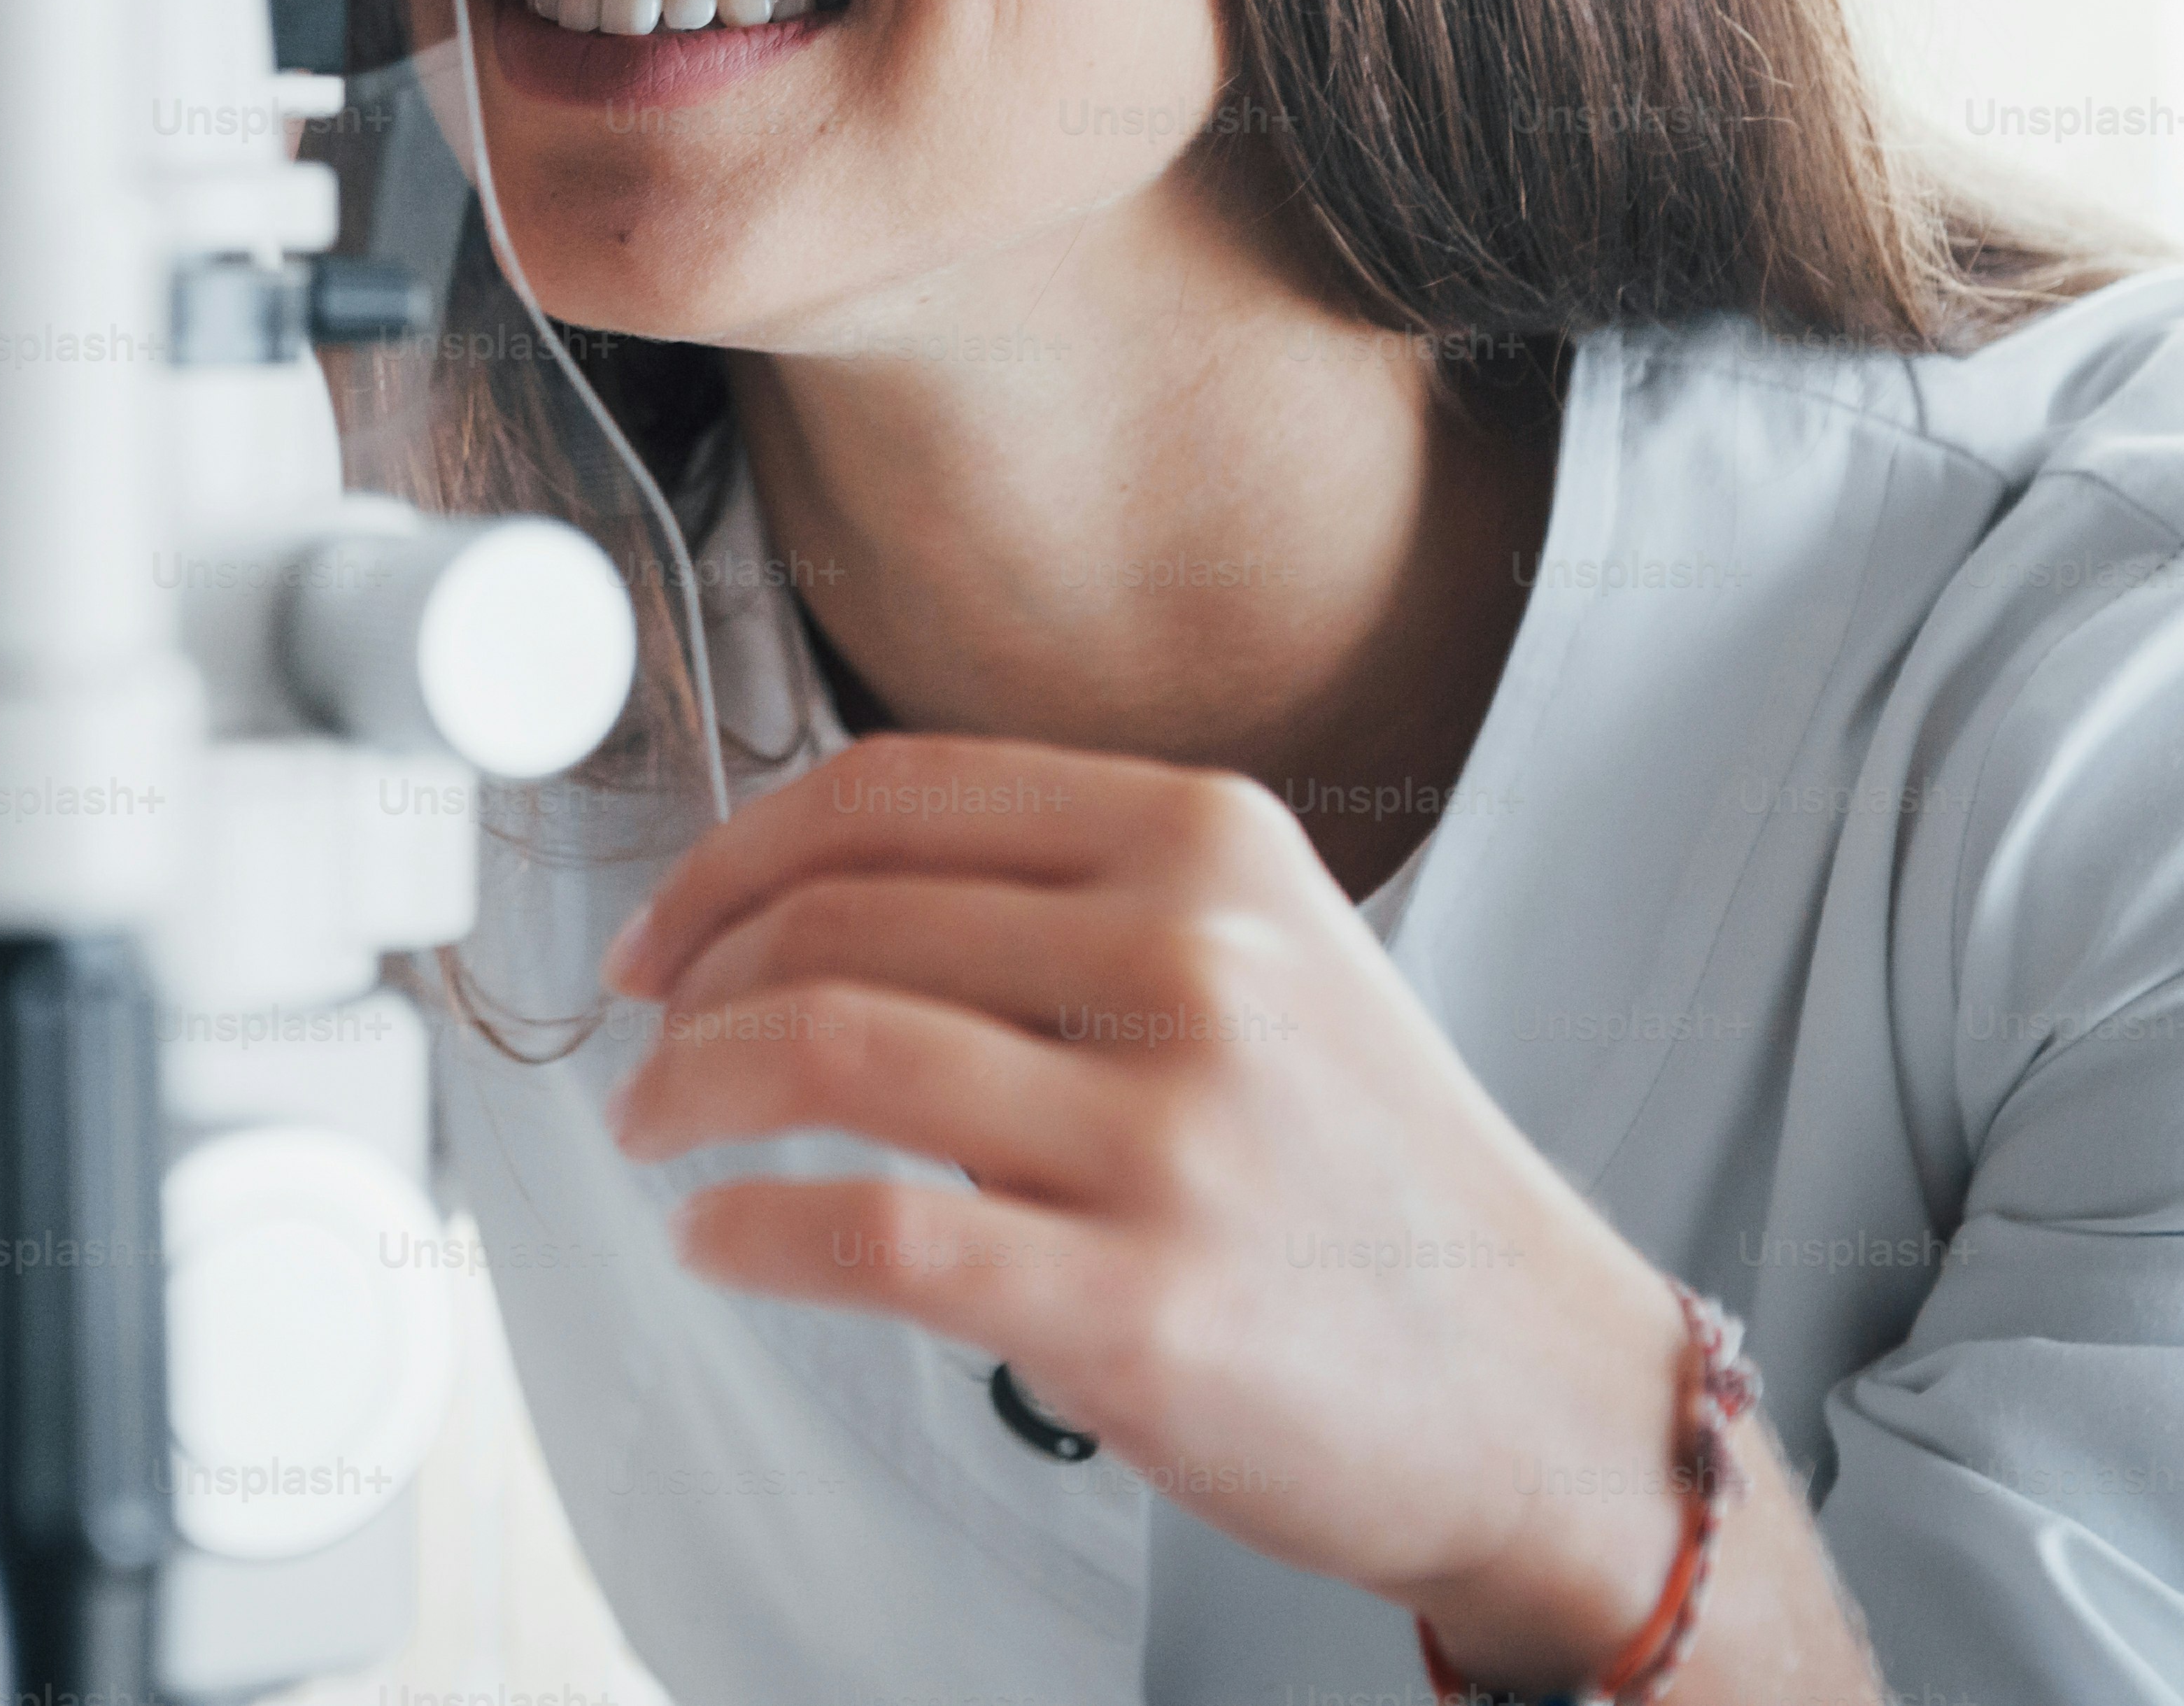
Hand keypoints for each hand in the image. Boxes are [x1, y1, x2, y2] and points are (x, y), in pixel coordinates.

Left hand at [597, 729, 1703, 1689]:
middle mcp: (1192, 955)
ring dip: (687, 1092)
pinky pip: (867, 1232)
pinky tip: (718, 1238)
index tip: (663, 928)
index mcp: (1208, 841)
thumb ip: (1071, 905)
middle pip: (836, 913)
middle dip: (690, 982)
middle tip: (647, 1045)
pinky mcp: (1137, 1298)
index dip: (732, 854)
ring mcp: (1171, 1129)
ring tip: (656, 1132)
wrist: (1536, 1392)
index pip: (891, 791)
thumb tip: (810, 902)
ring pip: (826, 1046)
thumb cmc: (1373, 1188)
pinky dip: (748, 1228)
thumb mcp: (1265, 960)